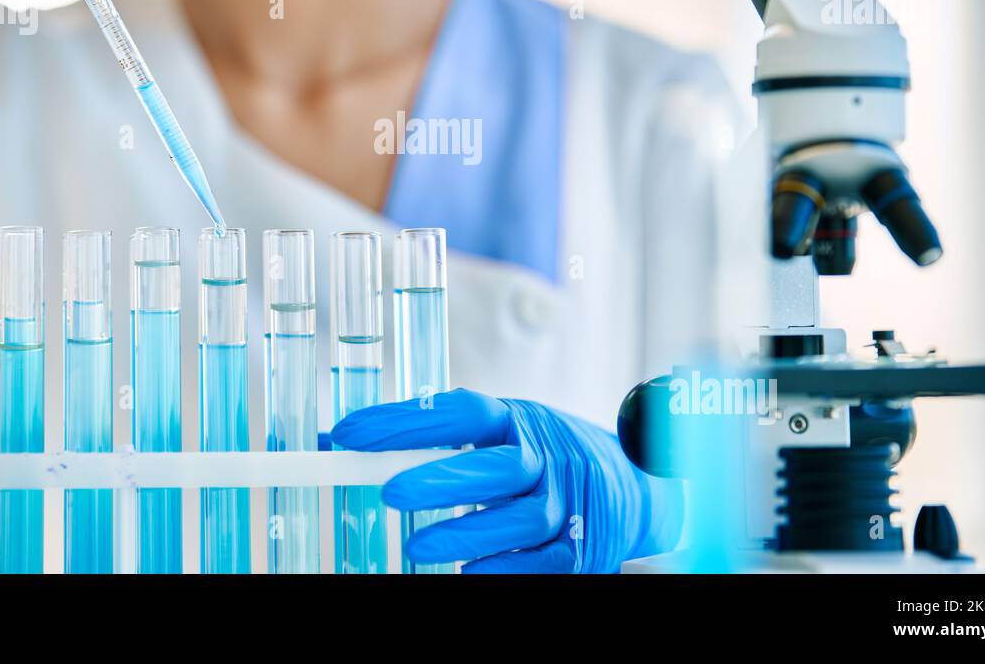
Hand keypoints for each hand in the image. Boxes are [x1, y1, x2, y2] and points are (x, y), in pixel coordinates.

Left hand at [331, 388, 682, 572]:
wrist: (634, 486)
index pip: (461, 412)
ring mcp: (568, 502)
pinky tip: (470, 573)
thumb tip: (354, 441)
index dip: (405, 421)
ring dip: (466, 535)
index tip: (350, 434)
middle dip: (441, 480)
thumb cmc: (546, 456)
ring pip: (519, 521)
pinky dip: (505, 569)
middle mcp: (546, 456)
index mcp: (518, 419)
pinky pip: (542, 562)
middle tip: (391, 493)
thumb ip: (445, 438)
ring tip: (418, 548)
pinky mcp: (582, 546)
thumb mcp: (504, 431)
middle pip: (497, 467)